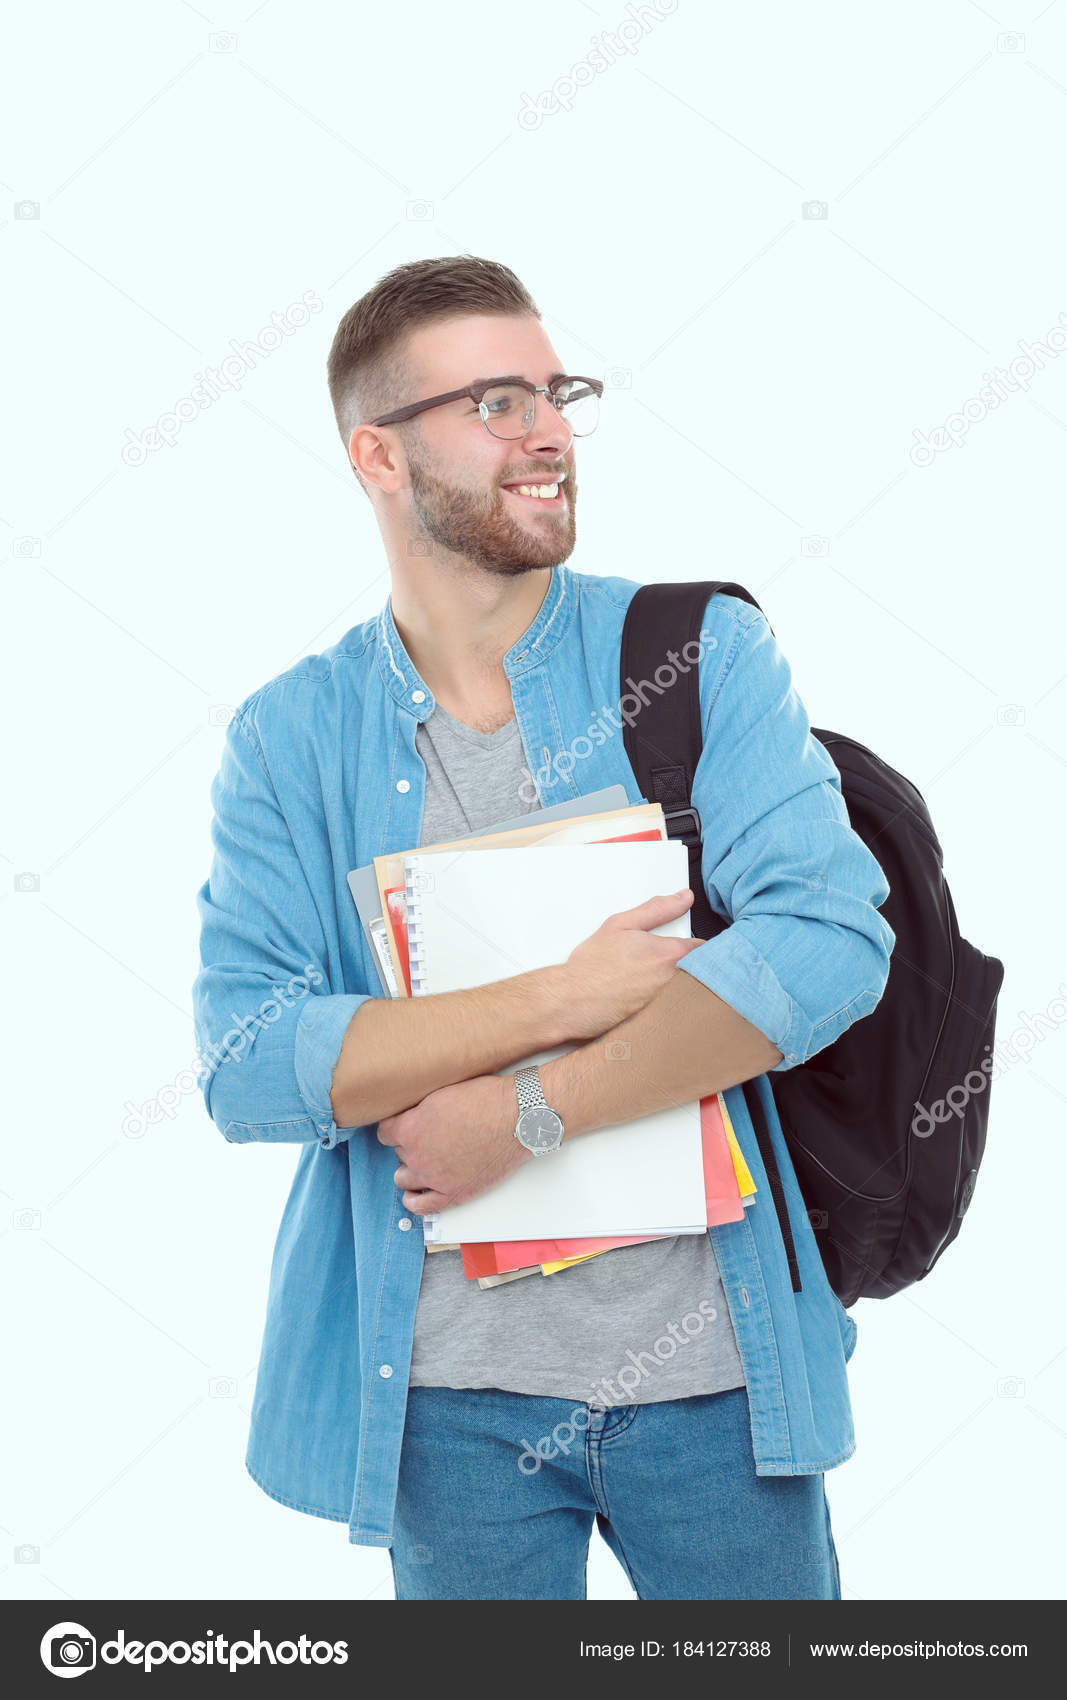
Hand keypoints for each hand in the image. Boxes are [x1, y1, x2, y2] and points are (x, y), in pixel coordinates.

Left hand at [376, 1073, 527, 1214]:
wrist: (517, 1119)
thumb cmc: (487, 1101)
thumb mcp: (443, 1093)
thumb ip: (420, 1109)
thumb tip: (410, 1114)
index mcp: (411, 1128)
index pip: (384, 1132)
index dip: (395, 1126)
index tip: (402, 1126)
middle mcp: (418, 1155)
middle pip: (397, 1153)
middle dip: (409, 1145)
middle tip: (427, 1137)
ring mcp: (435, 1178)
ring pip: (403, 1179)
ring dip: (410, 1170)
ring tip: (423, 1161)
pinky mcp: (454, 1193)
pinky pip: (421, 1206)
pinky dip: (414, 1201)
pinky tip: (415, 1194)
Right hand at [554, 889, 705, 1042]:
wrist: (573, 1000)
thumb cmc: (593, 966)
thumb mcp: (622, 924)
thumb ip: (658, 909)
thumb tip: (683, 898)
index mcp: (670, 955)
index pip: (706, 948)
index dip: (701, 944)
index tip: (693, 942)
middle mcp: (674, 981)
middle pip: (701, 971)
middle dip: (694, 965)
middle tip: (672, 961)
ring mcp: (667, 1004)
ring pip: (687, 990)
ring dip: (681, 983)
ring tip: (653, 979)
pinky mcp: (658, 1021)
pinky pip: (673, 1008)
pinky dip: (668, 1002)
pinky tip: (649, 998)